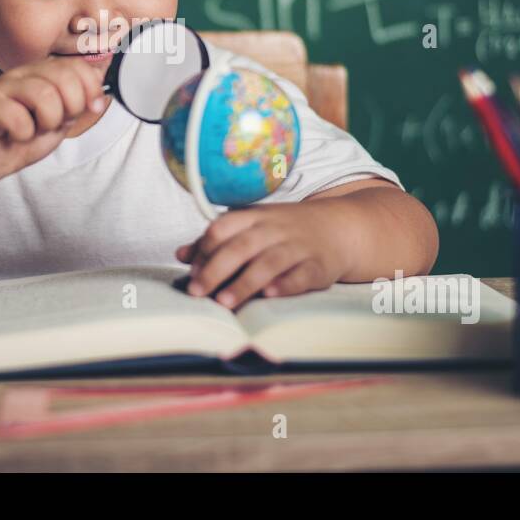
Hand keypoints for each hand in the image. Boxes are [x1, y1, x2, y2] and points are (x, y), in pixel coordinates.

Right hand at [0, 55, 107, 187]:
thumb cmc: (20, 138)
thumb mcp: (58, 122)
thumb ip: (77, 105)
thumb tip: (100, 91)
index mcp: (42, 73)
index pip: (77, 65)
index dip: (91, 88)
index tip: (90, 108)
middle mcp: (23, 74)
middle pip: (64, 77)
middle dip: (71, 107)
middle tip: (55, 123)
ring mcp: (3, 87)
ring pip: (43, 94)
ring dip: (47, 121)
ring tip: (35, 129)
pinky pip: (18, 117)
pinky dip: (23, 134)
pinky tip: (14, 135)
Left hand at [174, 201, 350, 308]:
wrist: (338, 228)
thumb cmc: (283, 231)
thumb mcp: (250, 227)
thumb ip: (216, 241)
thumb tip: (180, 255)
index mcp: (253, 217)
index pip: (222, 228)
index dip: (204, 250)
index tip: (191, 272)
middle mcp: (274, 229)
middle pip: (241, 246)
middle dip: (216, 269)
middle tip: (198, 292)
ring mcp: (297, 246)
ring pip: (269, 262)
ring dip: (245, 282)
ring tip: (225, 302)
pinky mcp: (318, 266)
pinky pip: (301, 275)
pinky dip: (285, 285)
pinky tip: (270, 295)